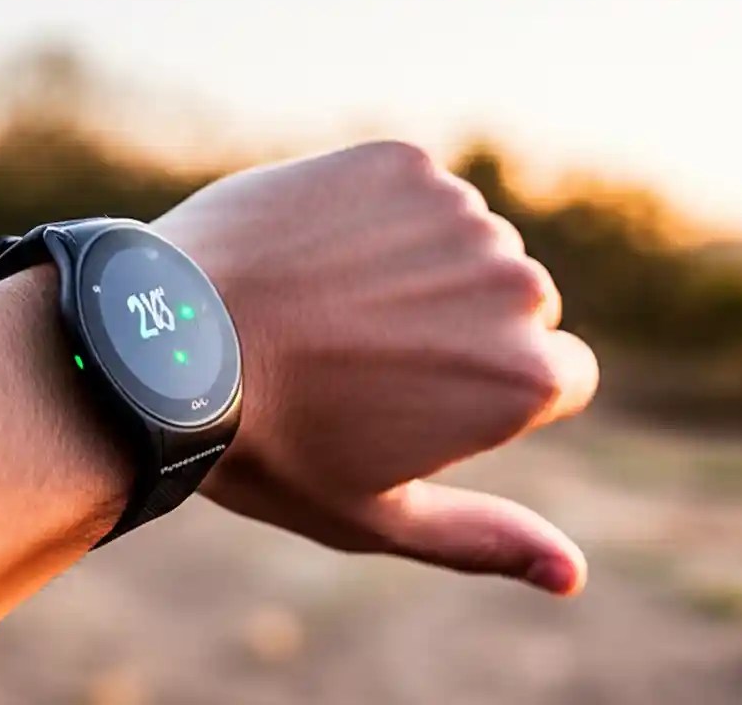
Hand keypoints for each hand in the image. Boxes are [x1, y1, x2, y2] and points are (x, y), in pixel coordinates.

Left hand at [154, 142, 598, 594]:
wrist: (166, 341)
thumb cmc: (269, 444)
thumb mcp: (377, 517)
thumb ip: (487, 540)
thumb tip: (574, 578)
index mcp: (525, 376)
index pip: (564, 375)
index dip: (490, 394)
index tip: (419, 399)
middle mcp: (513, 284)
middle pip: (520, 305)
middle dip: (462, 328)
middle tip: (361, 356)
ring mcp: (457, 214)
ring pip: (467, 244)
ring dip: (418, 269)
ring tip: (327, 307)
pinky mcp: (399, 163)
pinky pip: (414, 194)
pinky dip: (375, 218)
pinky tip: (312, 256)